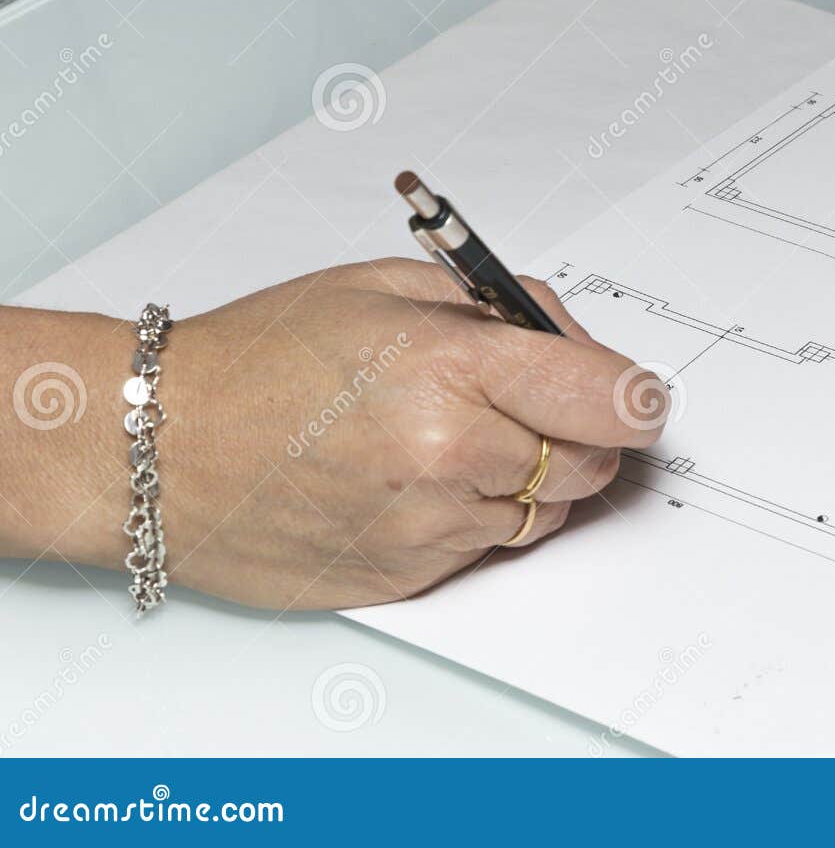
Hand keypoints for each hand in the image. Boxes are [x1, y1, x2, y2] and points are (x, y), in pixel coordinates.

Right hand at [38, 258, 664, 609]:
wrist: (159, 447)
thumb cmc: (260, 358)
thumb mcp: (388, 288)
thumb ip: (504, 309)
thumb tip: (580, 343)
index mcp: (451, 369)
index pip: (611, 399)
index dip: (639, 396)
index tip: (640, 395)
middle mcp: (448, 456)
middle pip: (592, 462)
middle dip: (583, 432)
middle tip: (537, 403)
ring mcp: (428, 528)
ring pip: (547, 511)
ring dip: (531, 477)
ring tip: (459, 437)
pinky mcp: (407, 580)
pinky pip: (490, 549)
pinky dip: (479, 516)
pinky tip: (419, 481)